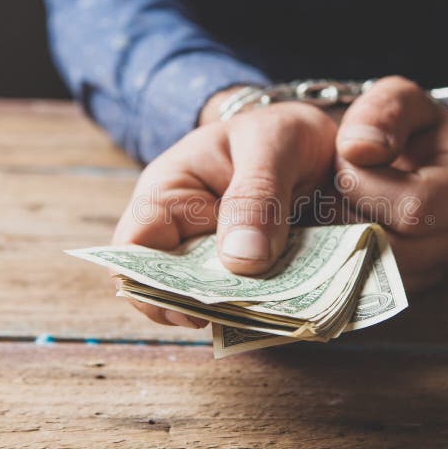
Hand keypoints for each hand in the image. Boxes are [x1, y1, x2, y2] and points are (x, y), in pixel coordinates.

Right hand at [112, 101, 336, 326]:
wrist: (313, 140)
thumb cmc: (276, 132)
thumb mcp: (270, 145)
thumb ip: (255, 196)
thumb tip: (240, 262)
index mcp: (168, 192)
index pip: (134, 246)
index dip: (149, 283)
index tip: (193, 308)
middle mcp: (184, 233)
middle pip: (170, 286)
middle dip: (202, 306)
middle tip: (243, 316)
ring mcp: (217, 258)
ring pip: (211, 302)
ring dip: (238, 313)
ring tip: (271, 315)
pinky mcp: (252, 276)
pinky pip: (248, 302)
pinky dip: (266, 309)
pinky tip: (288, 310)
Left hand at [334, 76, 447, 289]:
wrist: (406, 158)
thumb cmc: (403, 126)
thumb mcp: (397, 99)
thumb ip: (383, 112)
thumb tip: (360, 151)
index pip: (411, 208)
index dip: (363, 182)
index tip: (346, 155)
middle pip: (389, 247)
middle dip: (346, 212)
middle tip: (334, 182)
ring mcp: (430, 269)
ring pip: (370, 271)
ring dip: (338, 235)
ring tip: (338, 200)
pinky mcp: (400, 286)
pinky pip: (361, 285)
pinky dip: (340, 257)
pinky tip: (337, 225)